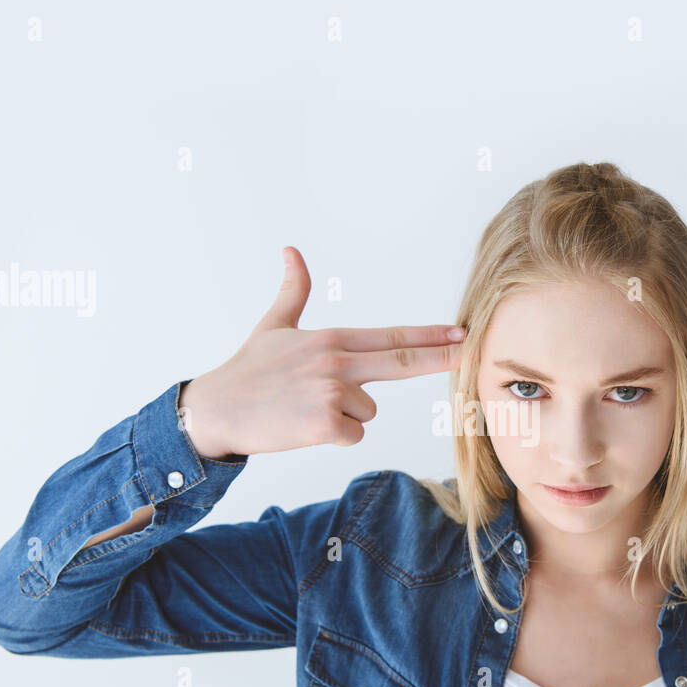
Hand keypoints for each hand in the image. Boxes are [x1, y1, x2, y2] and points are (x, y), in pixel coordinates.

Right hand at [178, 246, 464, 457]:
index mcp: (329, 339)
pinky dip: (334, 436)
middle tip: (470, 352)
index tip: (459, 332)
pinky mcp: (324, 424)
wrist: (215, 410)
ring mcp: (330, 393)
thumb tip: (291, 250)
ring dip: (346, 416)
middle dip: (441, 357)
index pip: (391, 337)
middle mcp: (335, 362)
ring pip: (368, 410)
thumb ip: (293, 290)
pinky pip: (353, 434)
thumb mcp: (272, 326)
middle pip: (400, 362)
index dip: (429, 336)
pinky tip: (304, 426)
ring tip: (307, 407)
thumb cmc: (247, 371)